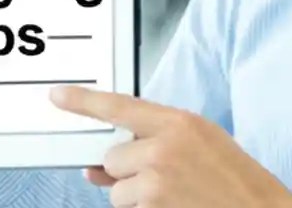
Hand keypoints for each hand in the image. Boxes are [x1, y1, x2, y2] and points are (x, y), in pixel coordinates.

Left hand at [49, 86, 291, 207]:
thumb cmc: (233, 180)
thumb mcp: (200, 147)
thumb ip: (152, 146)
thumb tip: (96, 166)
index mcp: (180, 121)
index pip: (120, 105)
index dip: (84, 101)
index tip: (57, 95)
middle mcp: (164, 143)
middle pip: (113, 155)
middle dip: (128, 172)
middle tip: (165, 179)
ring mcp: (157, 175)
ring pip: (116, 188)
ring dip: (135, 196)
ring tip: (173, 195)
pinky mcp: (153, 201)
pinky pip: (126, 206)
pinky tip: (174, 205)